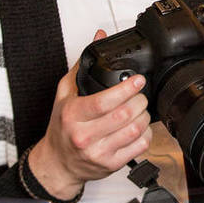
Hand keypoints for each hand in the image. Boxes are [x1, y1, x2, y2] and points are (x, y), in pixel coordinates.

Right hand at [27, 30, 153, 198]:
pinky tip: (139, 128)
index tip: (138, 80)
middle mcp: (85, 135)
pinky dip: (145, 134)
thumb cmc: (61, 127)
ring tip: (140, 109)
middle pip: (124, 115)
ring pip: (134, 131)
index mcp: (73, 115)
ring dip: (144, 116)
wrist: (57, 162)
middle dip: (139, 101)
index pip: (104, 101)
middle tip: (140, 94)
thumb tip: (99, 37)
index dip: (126, 89)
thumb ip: (82, 65)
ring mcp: (98, 152)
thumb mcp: (64, 94)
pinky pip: (138, 147)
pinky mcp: (110, 164)